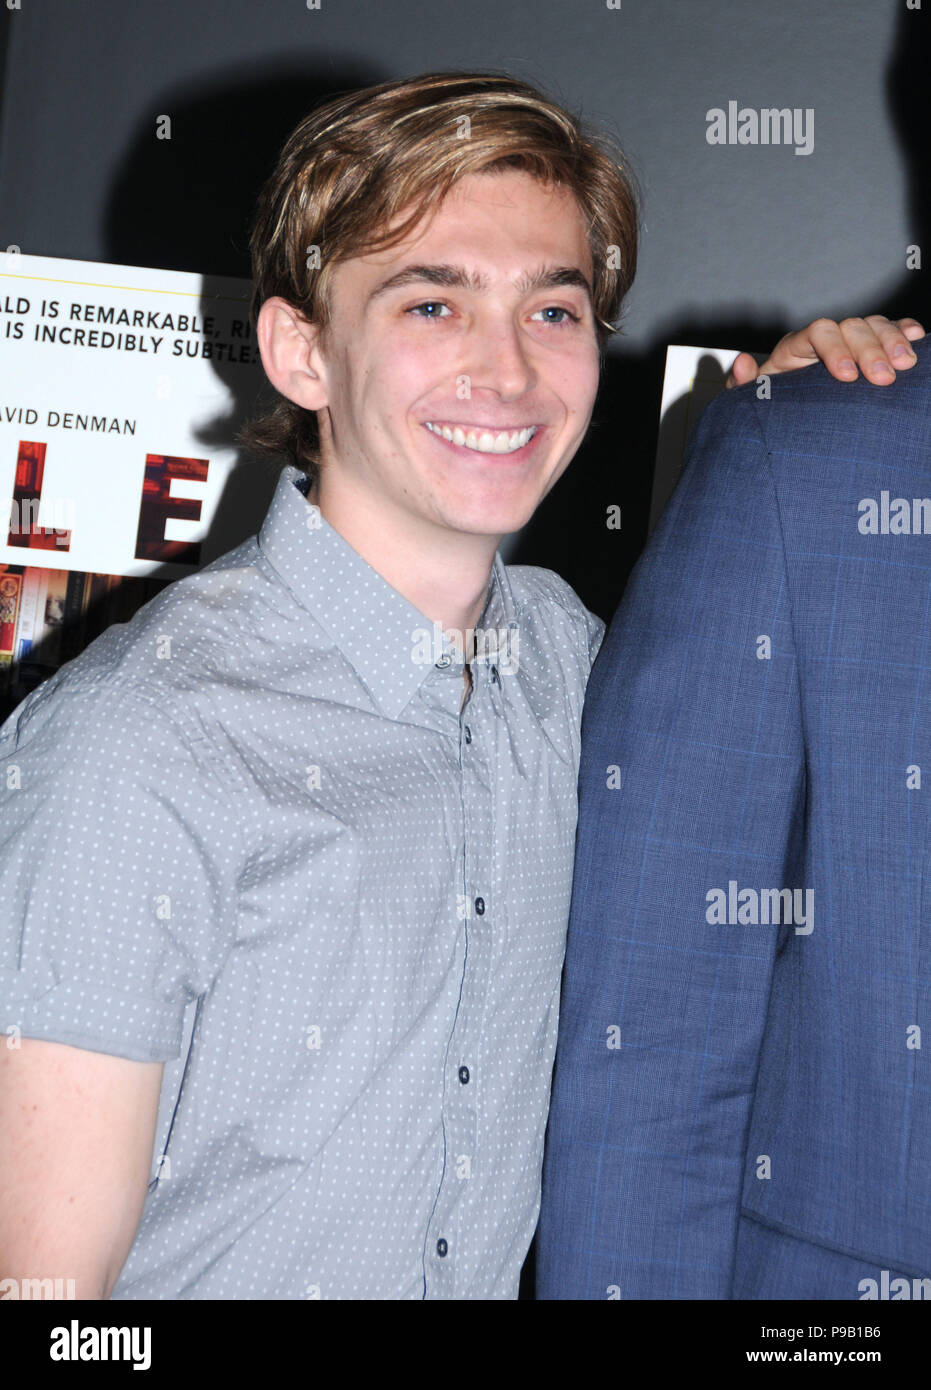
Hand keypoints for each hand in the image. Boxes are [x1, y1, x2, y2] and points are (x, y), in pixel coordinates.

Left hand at [726, 315, 925, 388]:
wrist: (787, 418)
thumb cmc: (770, 408)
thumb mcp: (753, 401)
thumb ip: (743, 385)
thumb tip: (740, 363)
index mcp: (796, 348)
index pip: (818, 332)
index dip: (834, 349)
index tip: (847, 378)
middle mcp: (825, 340)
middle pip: (852, 327)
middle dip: (870, 350)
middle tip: (884, 378)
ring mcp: (850, 343)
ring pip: (874, 326)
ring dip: (893, 341)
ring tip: (906, 363)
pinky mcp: (870, 351)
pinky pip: (890, 332)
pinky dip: (905, 332)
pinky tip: (918, 339)